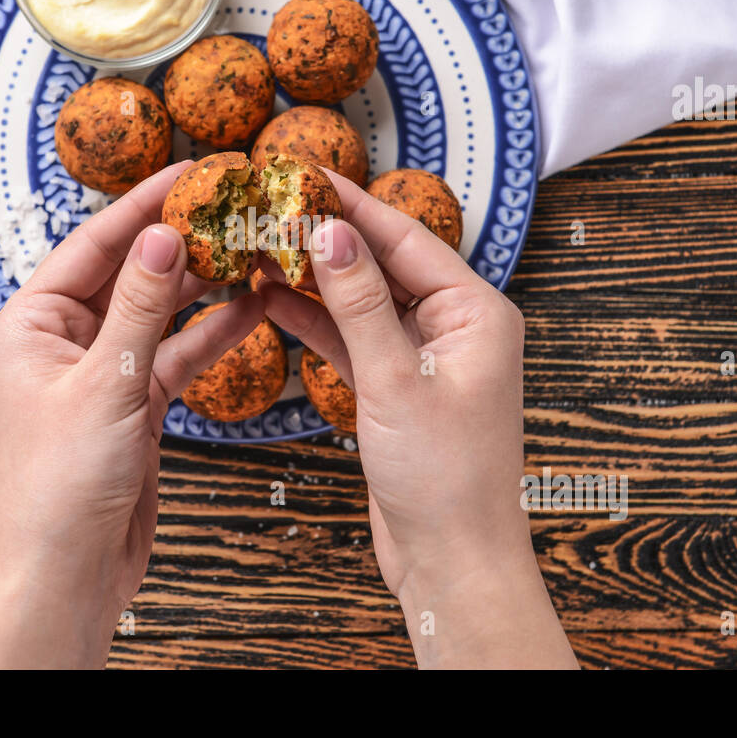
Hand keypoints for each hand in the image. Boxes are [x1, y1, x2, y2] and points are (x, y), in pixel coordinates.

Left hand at [0, 162, 263, 668]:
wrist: (65, 576)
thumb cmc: (59, 487)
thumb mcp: (106, 384)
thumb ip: (140, 307)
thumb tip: (165, 235)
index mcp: (32, 323)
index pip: (93, 244)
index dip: (143, 205)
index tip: (191, 171)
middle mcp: (64, 340)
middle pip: (129, 272)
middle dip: (181, 241)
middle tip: (232, 205)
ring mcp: (101, 372)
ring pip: (159, 312)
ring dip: (204, 286)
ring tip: (253, 250)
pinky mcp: (133, 405)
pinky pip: (176, 355)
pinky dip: (212, 335)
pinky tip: (253, 309)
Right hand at [258, 172, 576, 668]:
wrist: (453, 563)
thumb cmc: (444, 479)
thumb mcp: (395, 381)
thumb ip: (358, 304)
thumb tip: (329, 231)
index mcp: (477, 312)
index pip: (405, 239)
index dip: (350, 205)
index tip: (301, 174)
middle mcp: (457, 326)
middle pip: (384, 263)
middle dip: (327, 237)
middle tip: (269, 207)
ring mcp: (427, 356)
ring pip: (364, 300)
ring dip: (316, 278)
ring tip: (259, 247)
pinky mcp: (400, 387)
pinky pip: (355, 338)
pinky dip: (318, 322)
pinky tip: (273, 299)